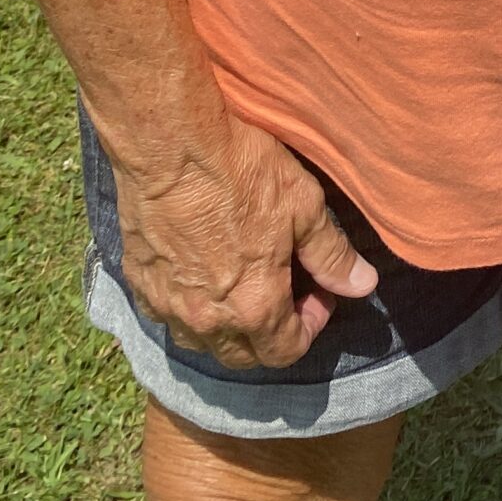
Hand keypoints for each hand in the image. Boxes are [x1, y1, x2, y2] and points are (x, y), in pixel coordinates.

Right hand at [111, 106, 378, 369]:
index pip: (286, 351)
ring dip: (228, 326)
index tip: (317, 292)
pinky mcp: (137, 283)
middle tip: (286, 288)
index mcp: (254, 307)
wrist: (168, 144)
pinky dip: (189, 307)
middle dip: (271, 333)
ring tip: (243, 282)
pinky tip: (200, 273)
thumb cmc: (241, 170)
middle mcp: (206, 320)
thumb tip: (364, 285)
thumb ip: (332, 254)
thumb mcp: (303, 205)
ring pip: (202, 342)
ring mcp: (166, 305)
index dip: (310, 326)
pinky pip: (167, 315)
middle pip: (244, 356)